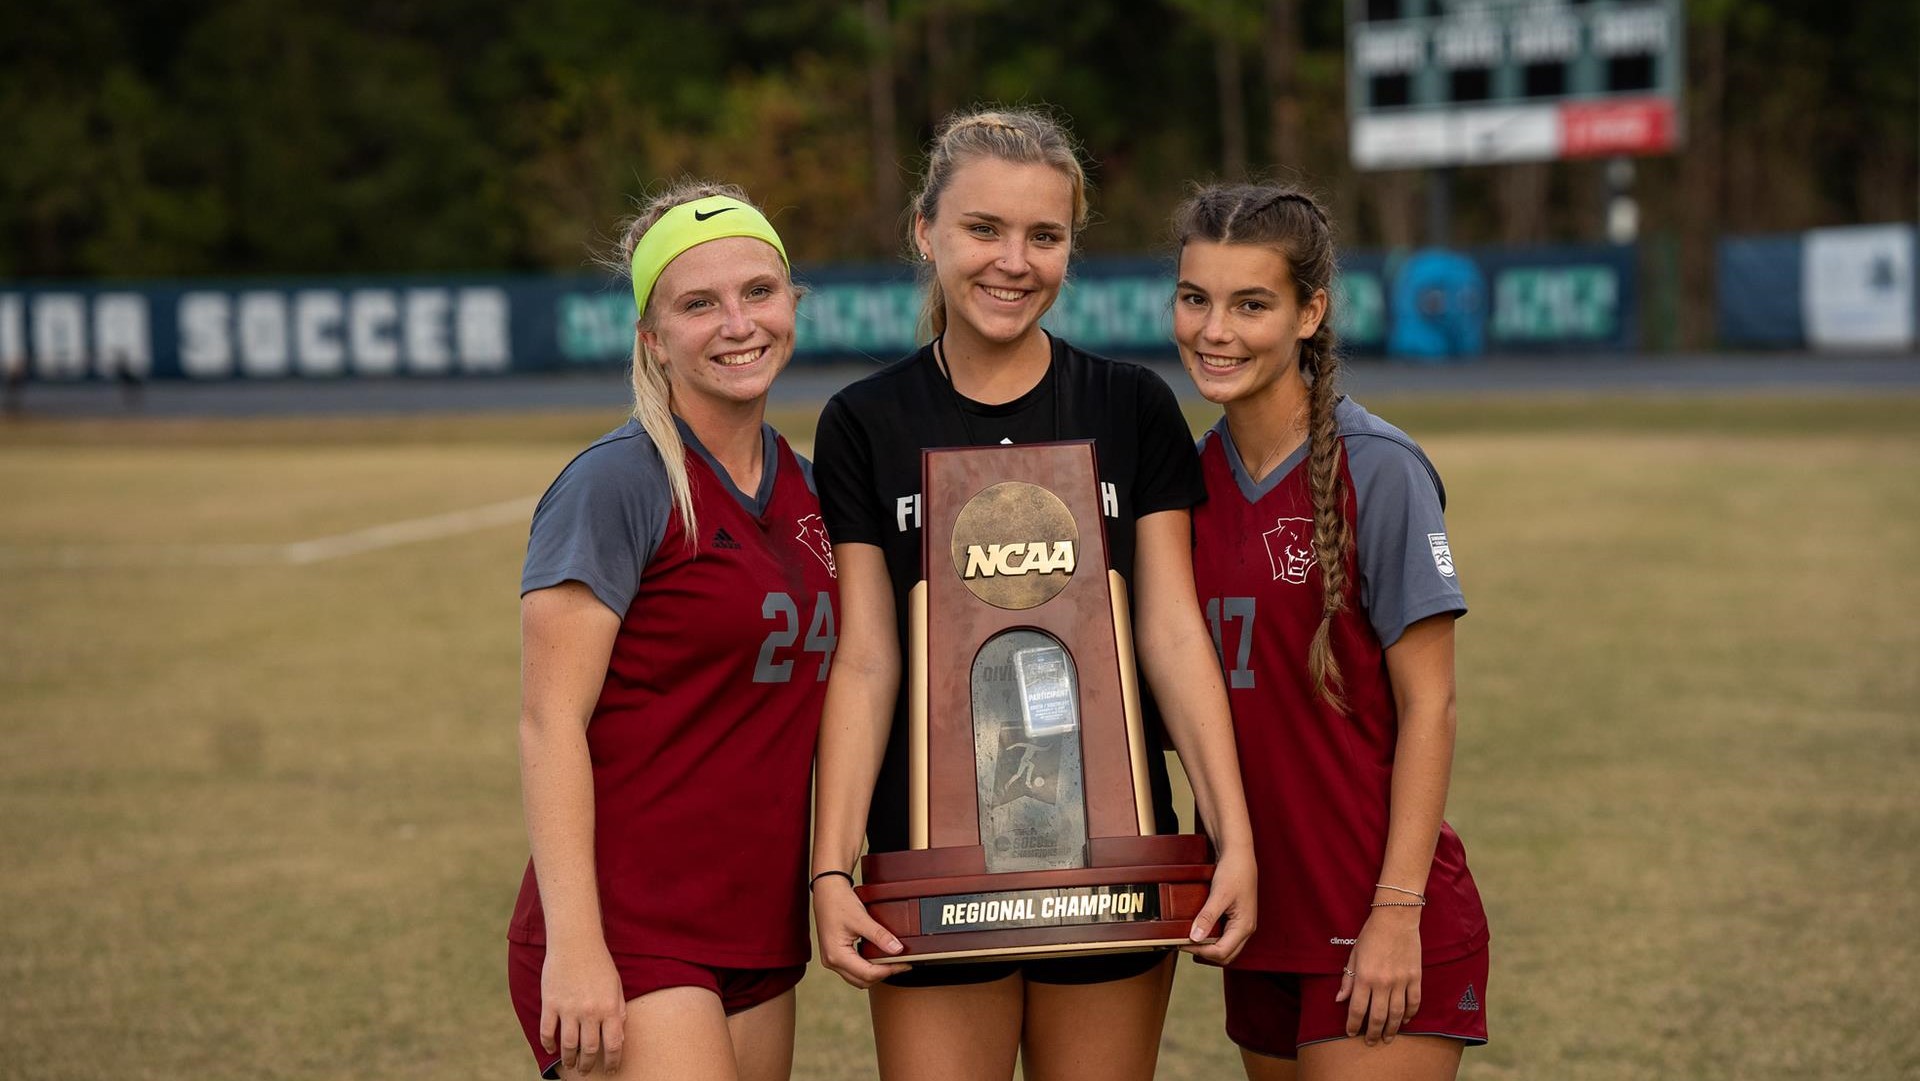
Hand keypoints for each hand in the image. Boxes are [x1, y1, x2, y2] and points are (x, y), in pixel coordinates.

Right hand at [540, 938, 626, 1074]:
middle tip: (587, 1070)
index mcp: (609, 1007)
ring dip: (570, 1059)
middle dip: (589, 1065)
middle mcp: (590, 1011)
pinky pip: (547, 1032)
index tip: (612, 1069)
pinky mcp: (550, 1003)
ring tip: (571, 1064)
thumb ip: (618, 1010)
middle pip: (590, 1049)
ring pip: (568, 1045)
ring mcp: (568, 1009)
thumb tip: (619, 1035)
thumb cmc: (599, 963)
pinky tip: (552, 1049)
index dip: (614, 1061)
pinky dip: (548, 1044)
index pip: (614, 1044)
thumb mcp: (616, 985)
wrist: (576, 941)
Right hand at [813, 875, 906, 987]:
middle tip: (901, 964)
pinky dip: (867, 967)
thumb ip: (880, 936)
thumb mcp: (861, 918)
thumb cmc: (838, 902)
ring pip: (857, 977)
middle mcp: (832, 961)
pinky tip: (878, 958)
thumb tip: (897, 949)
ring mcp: (832, 959)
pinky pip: (853, 969)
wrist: (826, 890)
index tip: (904, 964)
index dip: (888, 970)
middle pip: (862, 980)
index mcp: (836, 955)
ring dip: (875, 973)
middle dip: (883, 974)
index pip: (867, 973)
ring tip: (892, 962)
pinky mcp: (835, 955)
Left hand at [1180, 845, 1256, 964]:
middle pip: (1225, 955)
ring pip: (1225, 947)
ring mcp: (1241, 924)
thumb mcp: (1219, 894)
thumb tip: (1195, 937)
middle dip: (1204, 953)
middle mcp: (1245, 929)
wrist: (1239, 854)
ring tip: (1187, 939)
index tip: (1182, 943)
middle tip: (1183, 944)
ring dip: (1207, 947)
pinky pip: (1223, 936)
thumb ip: (1208, 917)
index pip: (1222, 952)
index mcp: (1245, 926)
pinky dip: (1210, 938)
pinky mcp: (1236, 917)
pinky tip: (1197, 930)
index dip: (1201, 951)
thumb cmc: (1234, 871)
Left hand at [1335, 905, 1422, 1045]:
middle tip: (1370, 1042)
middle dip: (1373, 1033)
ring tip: (1388, 1038)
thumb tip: (1339, 1000)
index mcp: (1364, 976)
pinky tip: (1405, 1021)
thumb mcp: (1353, 955)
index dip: (1353, 1024)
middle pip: (1378, 1017)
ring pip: (1397, 1014)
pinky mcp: (1415, 977)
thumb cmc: (1371, 935)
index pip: (1357, 1009)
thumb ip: (1348, 979)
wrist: (1395, 918)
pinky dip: (1410, 1014)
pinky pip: (1414, 1002)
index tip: (1351, 1033)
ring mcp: (1401, 981)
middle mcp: (1382, 982)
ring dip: (1392, 1029)